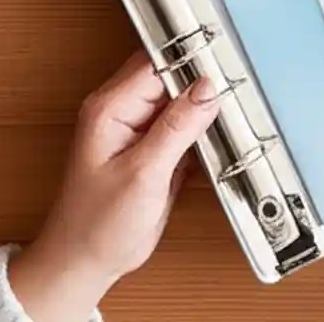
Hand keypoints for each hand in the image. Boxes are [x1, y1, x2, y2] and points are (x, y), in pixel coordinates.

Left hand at [9, 52, 221, 320]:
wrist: (86, 262)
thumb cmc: (97, 224)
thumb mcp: (143, 174)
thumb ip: (177, 128)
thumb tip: (206, 88)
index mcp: (109, 108)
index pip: (157, 64)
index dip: (192, 63)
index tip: (225, 67)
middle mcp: (122, 111)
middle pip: (171, 76)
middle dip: (203, 82)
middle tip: (236, 92)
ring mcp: (138, 128)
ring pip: (181, 100)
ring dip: (205, 108)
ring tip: (232, 117)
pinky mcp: (153, 147)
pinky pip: (183, 124)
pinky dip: (202, 130)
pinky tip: (219, 138)